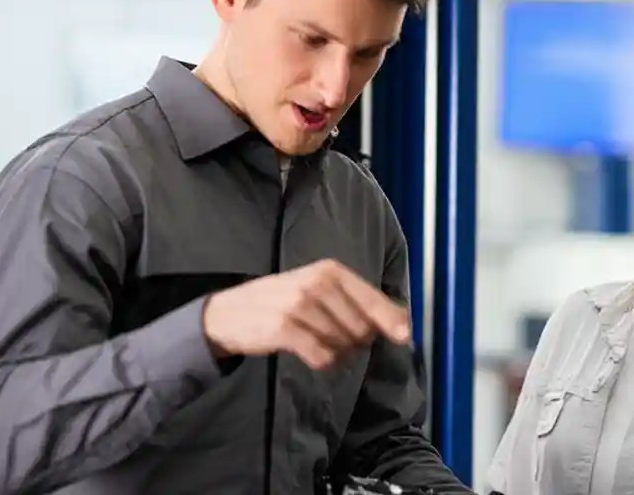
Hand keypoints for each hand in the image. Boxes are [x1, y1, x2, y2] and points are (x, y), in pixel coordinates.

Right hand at [202, 259, 410, 369]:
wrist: (229, 312)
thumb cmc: (281, 301)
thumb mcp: (317, 288)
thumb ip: (356, 302)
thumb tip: (402, 325)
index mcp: (330, 271)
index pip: (372, 299)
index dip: (392, 320)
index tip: (405, 337)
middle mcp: (317, 283)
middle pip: (360, 328)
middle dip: (356, 342)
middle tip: (337, 339)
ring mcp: (299, 305)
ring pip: (342, 344)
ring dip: (338, 353)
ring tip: (319, 344)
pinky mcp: (284, 329)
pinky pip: (322, 357)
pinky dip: (323, 362)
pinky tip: (312, 355)